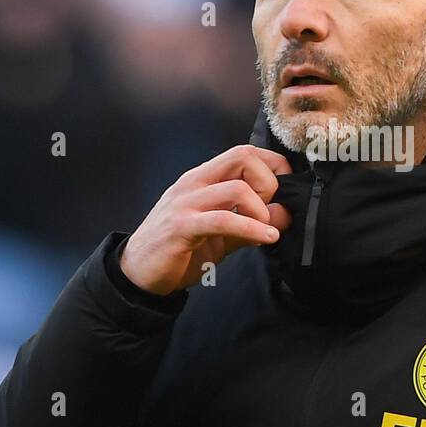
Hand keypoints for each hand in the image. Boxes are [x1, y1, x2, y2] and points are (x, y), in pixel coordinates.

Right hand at [119, 145, 292, 295]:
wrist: (139, 274)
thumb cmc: (181, 250)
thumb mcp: (223, 234)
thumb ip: (252, 222)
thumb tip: (286, 212)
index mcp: (203, 178)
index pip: (244, 152)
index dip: (273, 167)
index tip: (284, 192)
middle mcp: (194, 183)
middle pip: (243, 157)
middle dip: (270, 182)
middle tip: (273, 210)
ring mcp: (186, 202)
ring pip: (237, 188)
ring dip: (262, 210)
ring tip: (267, 231)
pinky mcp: (181, 226)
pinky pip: (224, 220)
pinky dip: (252, 228)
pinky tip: (266, 238)